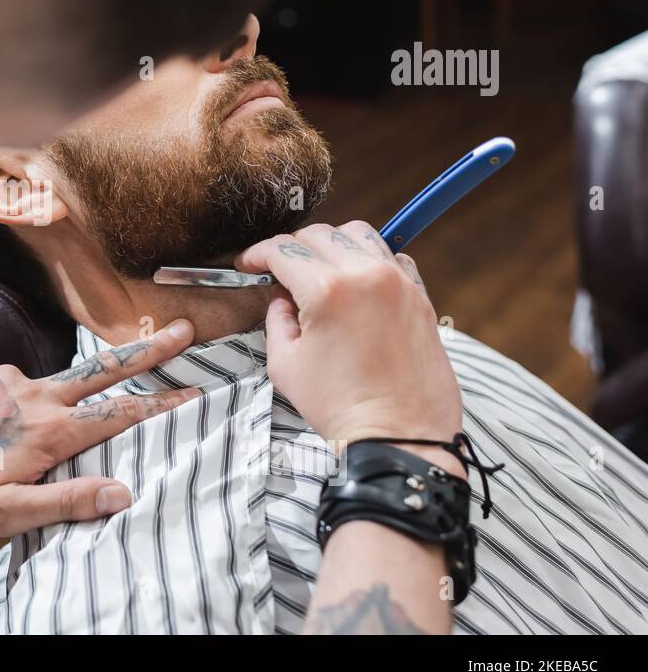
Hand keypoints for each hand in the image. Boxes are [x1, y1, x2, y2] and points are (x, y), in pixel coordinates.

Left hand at [0, 319, 197, 537]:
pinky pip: (27, 383)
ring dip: (99, 369)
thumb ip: (66, 501)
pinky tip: (32, 413)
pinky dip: (44, 392)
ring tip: (115, 370)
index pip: (120, 414)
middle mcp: (37, 397)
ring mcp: (10, 382)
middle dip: (148, 350)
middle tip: (183, 328)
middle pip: (104, 370)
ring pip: (67, 374)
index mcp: (49, 431)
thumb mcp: (5, 514)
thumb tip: (124, 492)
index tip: (199, 391)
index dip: (162, 404)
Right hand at [235, 222, 464, 476]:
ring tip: (321, 270)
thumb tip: (282, 300)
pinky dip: (371, 261)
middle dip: (292, 247)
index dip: (258, 253)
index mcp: (327, 290)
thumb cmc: (342, 407)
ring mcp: (399, 283)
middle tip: (281, 269)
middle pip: (320, 234)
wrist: (401, 437)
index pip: (283, 249)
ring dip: (333, 244)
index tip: (250, 263)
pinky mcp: (421, 297)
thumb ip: (277, 320)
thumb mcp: (286, 365)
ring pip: (360, 234)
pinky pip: (394, 258)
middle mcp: (366, 276)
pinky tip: (359, 285)